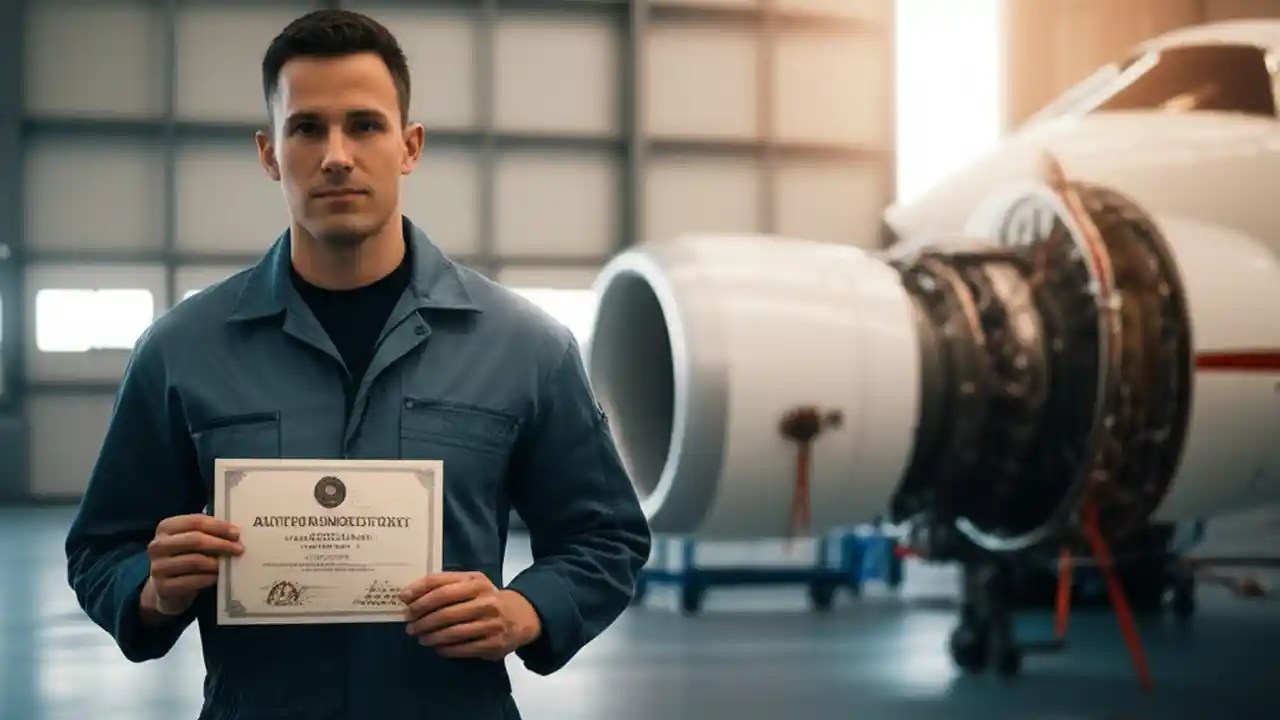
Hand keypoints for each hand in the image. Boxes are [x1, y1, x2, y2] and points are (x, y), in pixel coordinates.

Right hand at [141, 514, 243, 621]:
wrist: (165, 588)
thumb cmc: (184, 557)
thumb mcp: (191, 540)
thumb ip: (207, 532)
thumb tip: (235, 532)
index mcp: (166, 528)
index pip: (195, 521)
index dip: (219, 526)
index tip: (237, 533)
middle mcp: (158, 546)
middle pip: (195, 540)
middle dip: (221, 544)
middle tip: (239, 549)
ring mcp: (158, 567)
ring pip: (194, 561)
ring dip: (216, 562)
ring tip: (229, 564)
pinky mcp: (163, 587)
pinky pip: (192, 581)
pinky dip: (208, 578)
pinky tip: (217, 577)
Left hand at [400, 571, 541, 661]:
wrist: (521, 616)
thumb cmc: (486, 598)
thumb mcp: (471, 583)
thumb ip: (443, 584)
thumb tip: (408, 595)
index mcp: (476, 582)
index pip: (441, 585)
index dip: (419, 592)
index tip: (403, 599)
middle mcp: (485, 600)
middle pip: (444, 610)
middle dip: (422, 619)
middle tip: (409, 625)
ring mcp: (491, 623)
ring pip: (452, 631)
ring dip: (431, 636)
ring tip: (420, 637)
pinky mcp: (493, 643)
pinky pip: (462, 648)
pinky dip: (445, 649)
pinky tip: (437, 647)